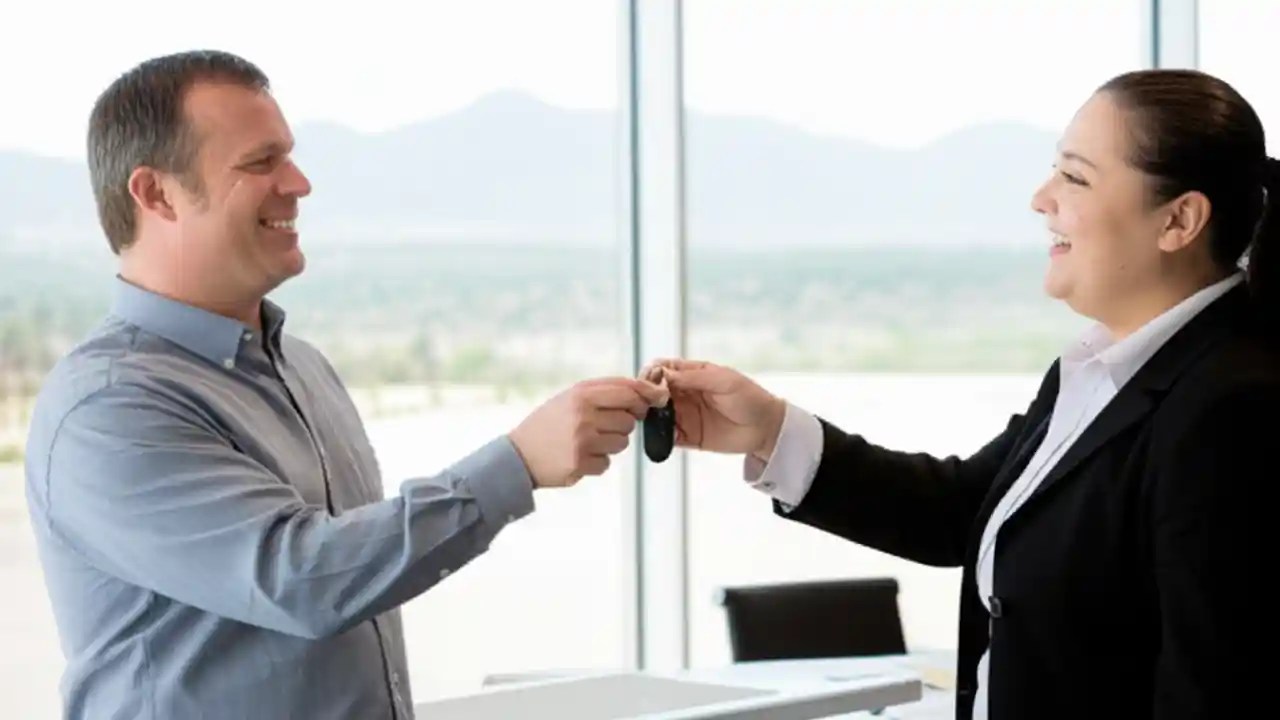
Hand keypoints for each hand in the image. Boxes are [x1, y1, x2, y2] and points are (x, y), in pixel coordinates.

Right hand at [508, 377, 666, 487]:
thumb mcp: (570, 397)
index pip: (628, 390)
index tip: (656, 399)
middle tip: (602, 426)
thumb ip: (604, 391)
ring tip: (586, 441)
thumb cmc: (550, 423)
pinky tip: (577, 456)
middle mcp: (583, 415)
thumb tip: (646, 391)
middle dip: (622, 424)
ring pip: (622, 443)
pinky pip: (607, 463)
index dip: (646, 395)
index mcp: (581, 394)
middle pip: (629, 419)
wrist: (518, 455)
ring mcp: (582, 441)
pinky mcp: (580, 464)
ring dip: (610, 444)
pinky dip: (596, 462)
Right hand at [641, 359, 785, 460]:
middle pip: (655, 392)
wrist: (766, 428)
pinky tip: (661, 437)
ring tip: (651, 420)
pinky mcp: (688, 437)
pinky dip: (660, 437)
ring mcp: (684, 416)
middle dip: (647, 396)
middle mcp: (684, 394)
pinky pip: (667, 437)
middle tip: (646, 402)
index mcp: (692, 374)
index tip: (649, 380)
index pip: (663, 369)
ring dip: (650, 417)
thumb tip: (664, 374)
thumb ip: (694, 377)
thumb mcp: (724, 381)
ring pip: (657, 414)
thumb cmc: (749, 397)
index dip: (652, 372)